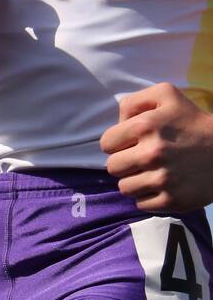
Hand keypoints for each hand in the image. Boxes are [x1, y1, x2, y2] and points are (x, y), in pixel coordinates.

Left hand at [100, 83, 212, 211]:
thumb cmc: (192, 122)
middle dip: (124, 162)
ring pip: (124, 188)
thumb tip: (116, 122)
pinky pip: (140, 204)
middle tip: (143, 158)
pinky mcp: (170, 200)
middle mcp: (152, 153)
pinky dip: (148, 196)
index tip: (132, 143)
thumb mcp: (167, 95)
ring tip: (153, 171)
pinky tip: (163, 184)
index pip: (106, 143)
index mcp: (146, 125)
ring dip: (135, 181)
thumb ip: (135, 102)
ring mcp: (161, 179)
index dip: (117, 143)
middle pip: (112, 167)